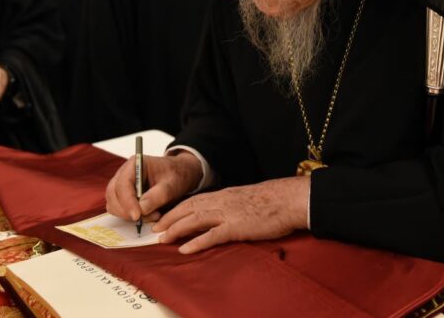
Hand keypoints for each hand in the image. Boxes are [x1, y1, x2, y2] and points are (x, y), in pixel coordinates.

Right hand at [106, 152, 202, 222]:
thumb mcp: (172, 185)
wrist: (180, 175)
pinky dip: (129, 216)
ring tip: (152, 215)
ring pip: (113, 204)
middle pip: (113, 195)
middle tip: (145, 218)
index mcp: (135, 164)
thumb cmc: (176, 175)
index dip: (127, 201)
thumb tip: (141, 209)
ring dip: (128, 215)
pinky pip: (118, 209)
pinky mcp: (124, 196)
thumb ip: (157, 196)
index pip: (123, 184)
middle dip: (126, 210)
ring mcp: (122, 185)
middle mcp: (124, 173)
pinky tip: (148, 214)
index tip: (137, 216)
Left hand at [154, 177, 309, 253]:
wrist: (288, 199)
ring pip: (195, 219)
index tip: (164, 218)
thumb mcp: (246, 200)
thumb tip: (221, 216)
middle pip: (189, 208)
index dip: (176, 209)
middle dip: (169, 218)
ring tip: (162, 239)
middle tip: (155, 229)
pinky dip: (196, 241)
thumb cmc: (272, 201)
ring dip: (176, 229)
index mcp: (224, 195)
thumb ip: (231, 206)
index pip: (194, 201)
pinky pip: (212, 235)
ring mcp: (228, 213)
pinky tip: (185, 248)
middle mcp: (222, 201)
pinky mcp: (237, 226)